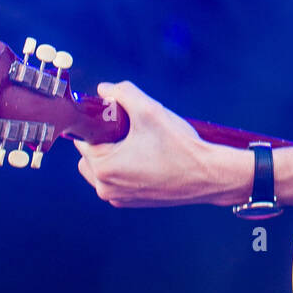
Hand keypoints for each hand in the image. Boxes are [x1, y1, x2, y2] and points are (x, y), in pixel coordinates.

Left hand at [74, 79, 227, 207]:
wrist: (209, 176)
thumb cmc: (180, 147)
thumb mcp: (150, 110)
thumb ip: (123, 93)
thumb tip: (105, 89)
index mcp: (104, 168)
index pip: (83, 139)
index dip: (98, 123)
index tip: (117, 116)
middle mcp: (106, 188)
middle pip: (89, 155)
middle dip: (104, 139)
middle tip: (130, 129)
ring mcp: (119, 199)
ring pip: (102, 169)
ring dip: (112, 154)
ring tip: (140, 143)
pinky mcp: (132, 203)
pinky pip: (117, 181)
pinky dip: (125, 168)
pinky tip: (147, 157)